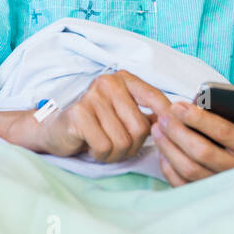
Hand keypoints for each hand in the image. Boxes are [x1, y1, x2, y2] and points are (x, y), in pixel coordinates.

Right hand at [24, 70, 173, 162]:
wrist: (56, 130)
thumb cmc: (95, 125)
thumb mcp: (123, 114)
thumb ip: (147, 114)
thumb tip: (177, 120)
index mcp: (123, 79)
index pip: (155, 97)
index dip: (167, 117)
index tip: (173, 133)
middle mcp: (108, 83)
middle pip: (141, 127)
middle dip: (133, 146)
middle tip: (119, 147)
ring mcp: (92, 97)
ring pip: (123, 141)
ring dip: (116, 153)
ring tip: (104, 147)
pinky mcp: (78, 114)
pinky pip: (104, 146)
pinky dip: (101, 155)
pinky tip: (92, 148)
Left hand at [152, 81, 233, 185]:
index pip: (223, 131)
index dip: (199, 118)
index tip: (178, 105)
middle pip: (201, 151)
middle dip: (178, 132)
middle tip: (163, 116)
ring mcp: (222, 186)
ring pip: (189, 169)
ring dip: (169, 148)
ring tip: (157, 129)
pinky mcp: (209, 196)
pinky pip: (183, 185)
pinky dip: (169, 169)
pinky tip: (162, 152)